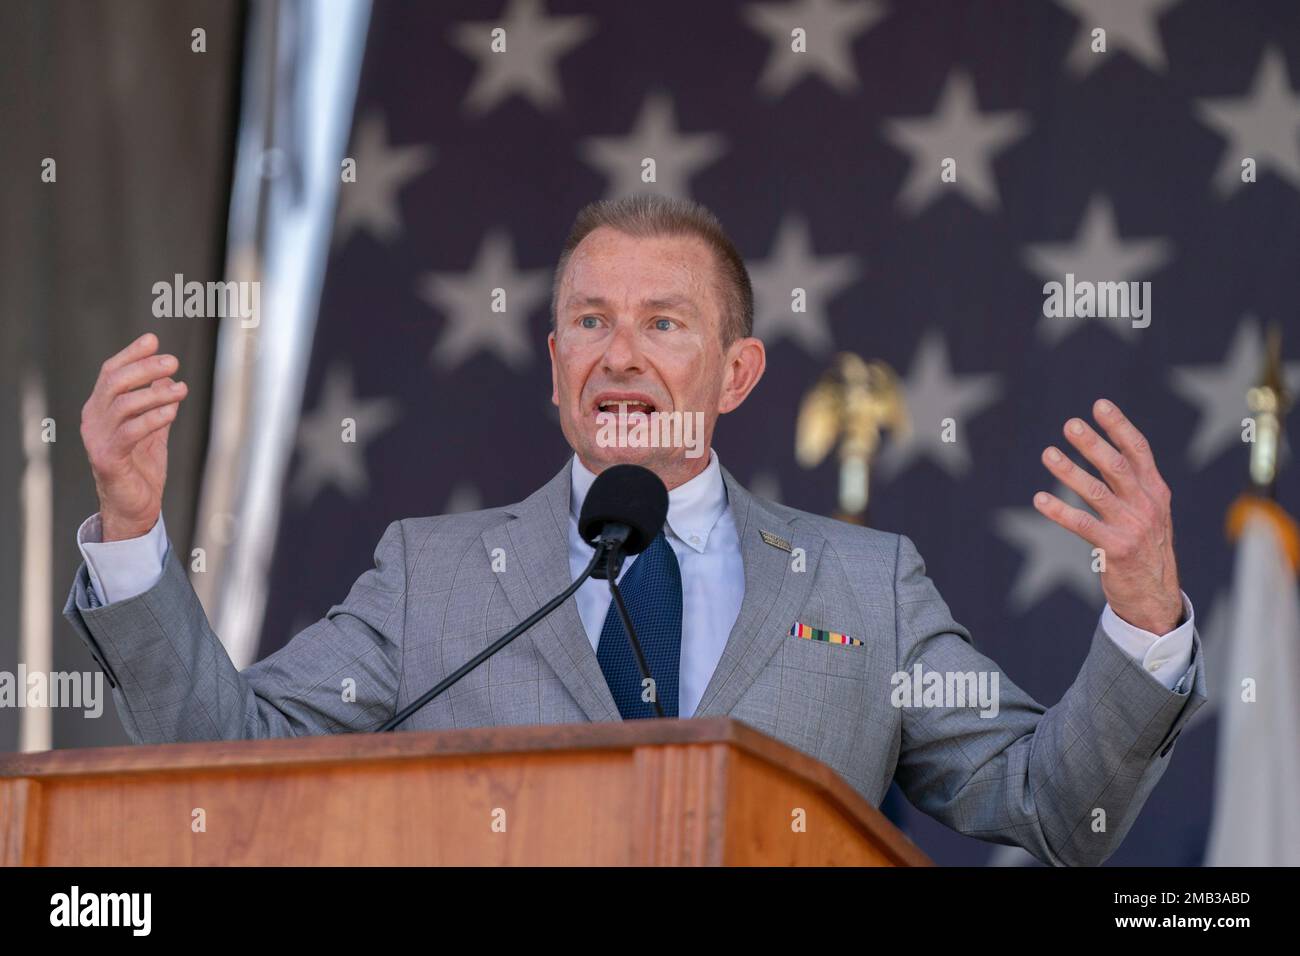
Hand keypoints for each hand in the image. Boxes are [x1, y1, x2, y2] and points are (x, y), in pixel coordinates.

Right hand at [80, 333, 188, 540]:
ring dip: (155, 393)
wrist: (134, 506)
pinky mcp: (108, 458)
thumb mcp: (152, 428)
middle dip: (145, 368)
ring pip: (124, 404)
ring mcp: (97, 439)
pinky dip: (154, 418)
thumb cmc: (141, 467)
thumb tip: (168, 374)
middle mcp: (94, 420)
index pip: (111, 372)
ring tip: (181, 388)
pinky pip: (131, 431)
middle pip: (115, 383)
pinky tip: (172, 411)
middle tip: (173, 361)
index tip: (153, 340)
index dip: (131, 354)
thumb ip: (157, 402)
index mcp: (101, 408)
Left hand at [1033, 399, 1182, 634]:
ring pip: (1097, 492)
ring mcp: (1133, 527)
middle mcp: (1147, 505)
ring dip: (1069, 472)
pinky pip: (1082, 525)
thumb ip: (1132, 484)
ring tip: (1048, 454)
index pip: (1139, 451)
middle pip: (1118, 466)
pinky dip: (1059, 511)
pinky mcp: (1116, 549)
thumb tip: (1105, 449)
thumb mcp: (1149, 511)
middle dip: (1093, 443)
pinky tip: (1039, 500)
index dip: (1119, 426)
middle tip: (1069, 424)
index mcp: (1156, 491)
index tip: (1099, 405)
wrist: (1156, 596)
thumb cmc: (1145, 547)